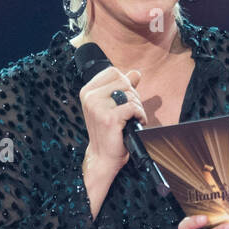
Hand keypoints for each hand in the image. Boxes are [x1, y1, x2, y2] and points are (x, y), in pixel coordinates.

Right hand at [79, 63, 146, 181]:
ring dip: (137, 107)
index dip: (125, 84)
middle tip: (130, 112)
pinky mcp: (109, 118)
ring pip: (130, 94)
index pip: (113, 72)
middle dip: (133, 96)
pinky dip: (140, 115)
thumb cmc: (109, 132)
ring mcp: (98, 107)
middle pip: (124, 81)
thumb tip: (135, 73)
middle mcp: (90, 97)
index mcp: (88, 91)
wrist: (103, 156)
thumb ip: (123, 88)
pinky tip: (136, 123)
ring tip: (131, 118)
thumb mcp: (112, 105)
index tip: (124, 99)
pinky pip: (133, 107)